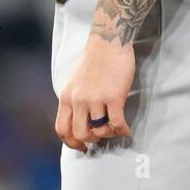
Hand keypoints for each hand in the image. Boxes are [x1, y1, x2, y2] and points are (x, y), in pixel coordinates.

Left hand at [54, 36, 135, 150]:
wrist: (109, 43)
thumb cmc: (93, 61)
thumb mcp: (74, 82)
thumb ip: (74, 101)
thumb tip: (79, 122)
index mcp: (66, 97)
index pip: (62, 129)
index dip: (71, 143)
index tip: (81, 147)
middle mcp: (79, 100)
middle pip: (80, 134)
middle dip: (91, 139)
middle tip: (100, 135)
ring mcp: (96, 99)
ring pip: (100, 130)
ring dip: (108, 133)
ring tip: (114, 128)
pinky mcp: (114, 97)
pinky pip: (117, 123)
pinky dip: (122, 131)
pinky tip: (126, 130)